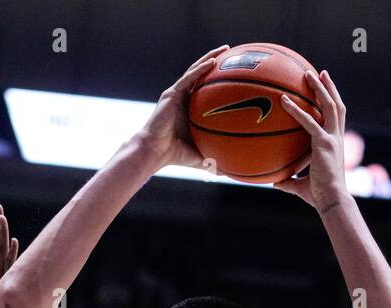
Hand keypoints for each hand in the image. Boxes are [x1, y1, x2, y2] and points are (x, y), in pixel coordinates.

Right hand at [133, 45, 228, 170]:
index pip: (207, 90)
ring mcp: (177, 94)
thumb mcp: (200, 156)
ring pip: (196, 71)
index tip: (236, 73)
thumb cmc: (175, 155)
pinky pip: (189, 78)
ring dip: (211, 58)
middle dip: (217, 62)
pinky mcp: (172, 93)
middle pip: (202, 75)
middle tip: (233, 54)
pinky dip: (201, 69)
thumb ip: (215, 160)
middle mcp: (184, 98)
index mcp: (190, 108)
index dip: (219, 80)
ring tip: (225, 49)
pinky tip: (213, 62)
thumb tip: (231, 174)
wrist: (155, 151)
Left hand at [274, 69, 348, 211]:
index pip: (334, 118)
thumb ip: (289, 181)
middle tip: (319, 72)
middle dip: (328, 87)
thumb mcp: (300, 186)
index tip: (324, 90)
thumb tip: (275, 183)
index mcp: (334, 144)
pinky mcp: (324, 143)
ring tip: (308, 73)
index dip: (330, 103)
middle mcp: (336, 137)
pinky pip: (308, 121)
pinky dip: (296, 110)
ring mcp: (332, 138)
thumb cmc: (318, 196)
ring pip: (329, 106)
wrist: (331, 200)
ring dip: (319, 88)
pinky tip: (283, 100)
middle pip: (335, 105)